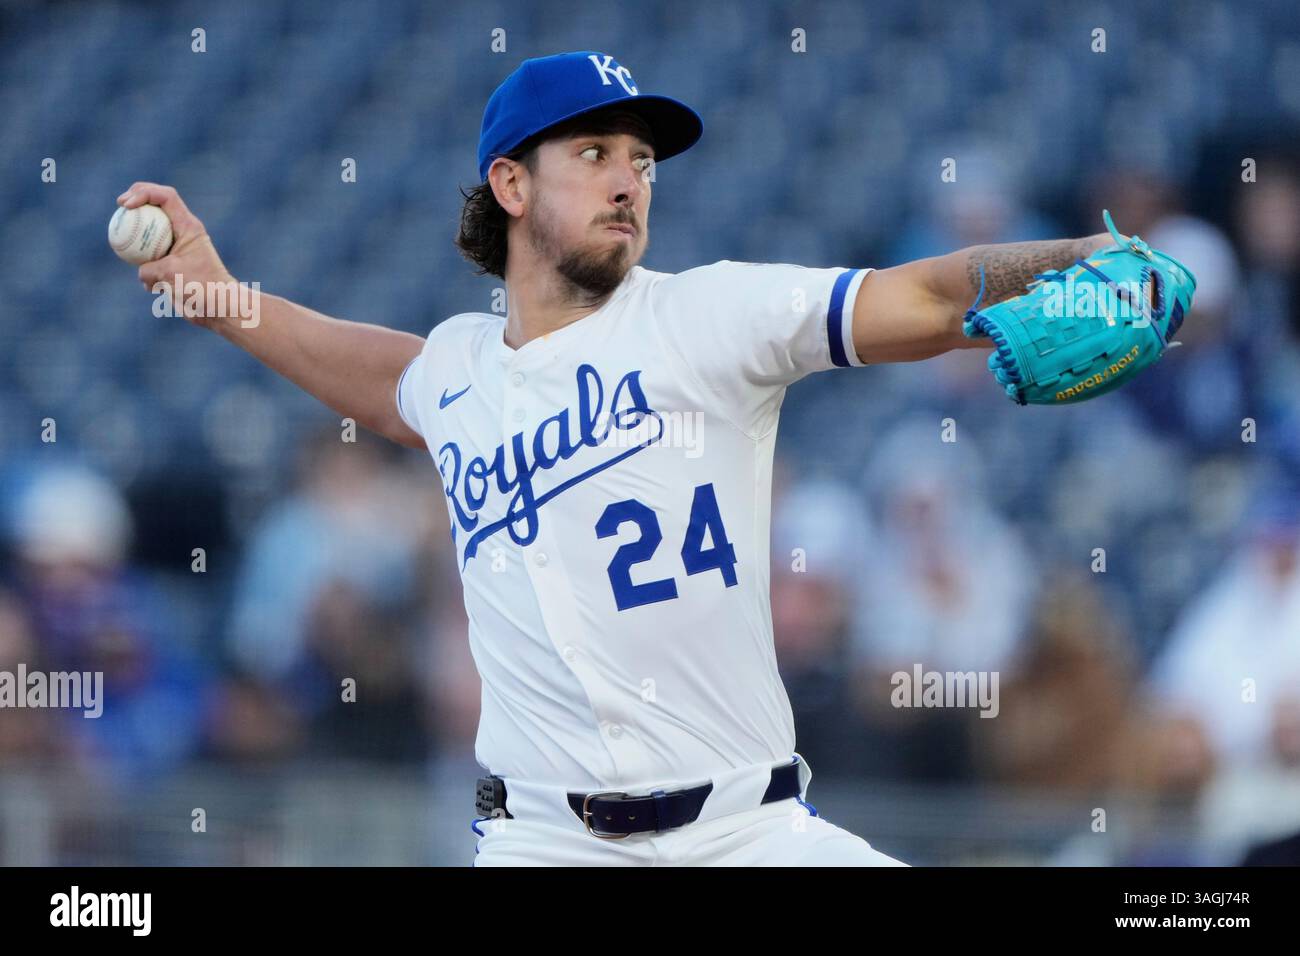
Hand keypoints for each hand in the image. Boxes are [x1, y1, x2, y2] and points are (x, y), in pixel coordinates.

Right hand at [117, 183, 235, 328]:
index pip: (166, 197)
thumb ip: (149, 268)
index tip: (127, 204)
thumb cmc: (202, 288)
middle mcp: (183, 232)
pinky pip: (152, 259)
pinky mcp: (172, 264)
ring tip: (127, 249)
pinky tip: (152, 287)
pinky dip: (146, 270)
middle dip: (137, 200)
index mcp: (188, 226)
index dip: (144, 192)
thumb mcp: (171, 274)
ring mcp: (177, 247)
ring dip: (138, 239)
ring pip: (151, 233)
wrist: (220, 308)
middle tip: (120, 206)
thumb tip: (140, 272)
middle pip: (157, 206)